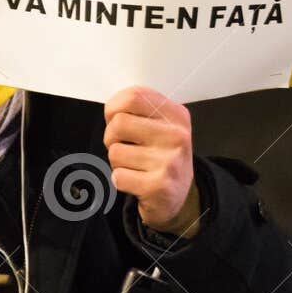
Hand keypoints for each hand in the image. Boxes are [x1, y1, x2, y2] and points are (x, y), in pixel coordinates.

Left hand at [103, 85, 199, 236]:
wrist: (180, 196)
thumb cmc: (163, 156)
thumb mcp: (163, 126)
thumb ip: (141, 110)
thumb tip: (112, 108)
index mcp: (176, 115)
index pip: (134, 96)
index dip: (114, 108)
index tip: (115, 119)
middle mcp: (177, 136)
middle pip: (119, 123)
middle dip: (111, 137)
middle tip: (124, 147)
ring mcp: (169, 162)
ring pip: (115, 152)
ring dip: (117, 161)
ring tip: (134, 166)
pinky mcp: (158, 186)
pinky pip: (118, 176)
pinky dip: (120, 180)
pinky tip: (136, 181)